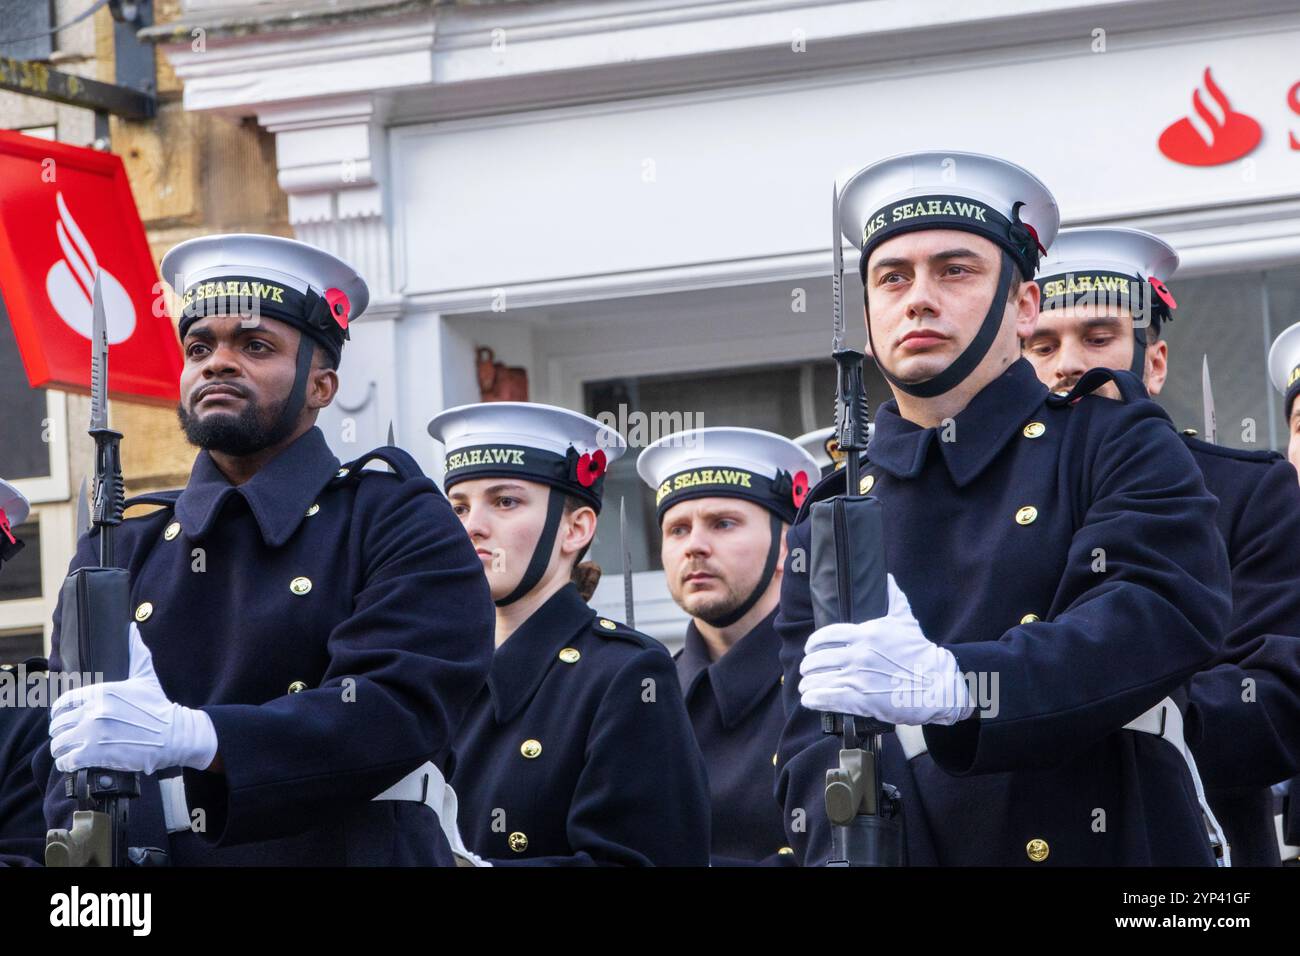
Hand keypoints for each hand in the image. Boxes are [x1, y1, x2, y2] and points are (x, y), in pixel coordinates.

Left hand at [49, 622, 217, 773]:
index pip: (62, 703)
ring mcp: (93, 733)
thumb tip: (132, 628)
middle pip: (57, 724)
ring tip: (70, 752)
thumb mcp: (146, 676)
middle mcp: (94, 710)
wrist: (175, 734)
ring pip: (58, 744)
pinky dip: (67, 764)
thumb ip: (136, 652)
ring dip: (62, 749)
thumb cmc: (159, 706)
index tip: (67, 719)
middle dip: (61, 732)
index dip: (61, 713)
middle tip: (70, 737)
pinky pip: (66, 761)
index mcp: (101, 691)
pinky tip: (74, 763)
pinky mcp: (96, 754)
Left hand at [799, 574, 972, 725]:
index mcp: (866, 633)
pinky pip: (826, 698)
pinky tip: (810, 698)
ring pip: (819, 679)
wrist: (937, 684)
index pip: (826, 635)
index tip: (810, 649)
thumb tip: (887, 577)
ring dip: (808, 683)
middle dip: (809, 665)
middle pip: (818, 659)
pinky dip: (813, 698)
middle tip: (808, 669)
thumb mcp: (905, 620)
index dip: (813, 643)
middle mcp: (859, 654)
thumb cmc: (920, 652)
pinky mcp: (860, 700)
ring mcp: (858, 677)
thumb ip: (892, 597)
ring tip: (807, 686)